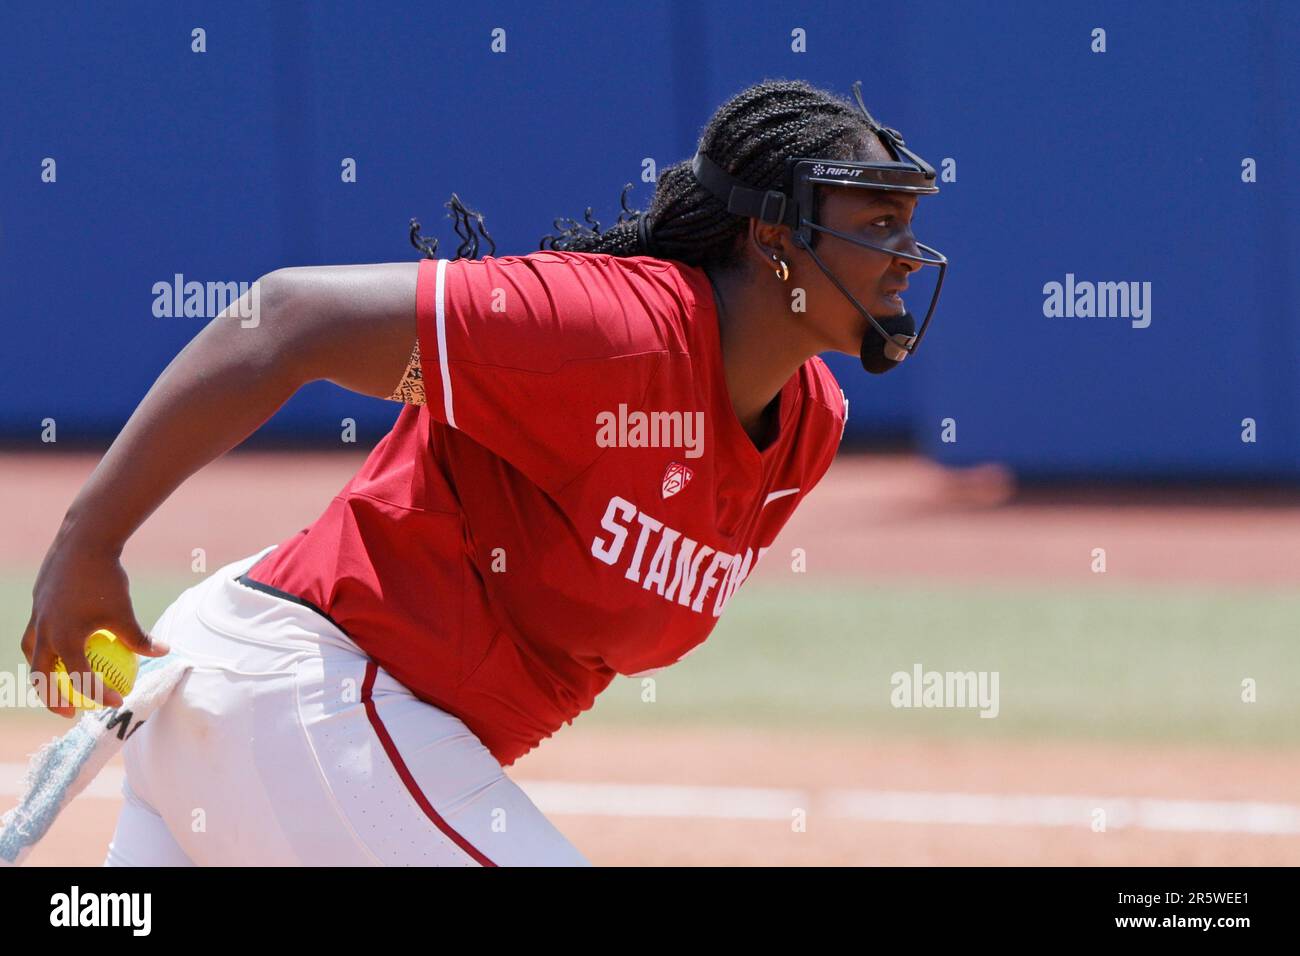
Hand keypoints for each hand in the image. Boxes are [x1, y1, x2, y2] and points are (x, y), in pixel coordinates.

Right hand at [21, 532, 170, 717]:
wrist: (82, 544)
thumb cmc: (105, 580)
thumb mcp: (124, 612)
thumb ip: (139, 637)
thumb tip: (163, 652)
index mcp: (66, 639)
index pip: (80, 678)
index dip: (98, 694)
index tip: (116, 702)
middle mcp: (45, 633)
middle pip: (42, 676)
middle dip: (53, 699)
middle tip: (71, 713)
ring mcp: (36, 619)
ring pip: (32, 656)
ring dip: (41, 675)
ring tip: (55, 685)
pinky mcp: (36, 605)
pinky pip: (33, 635)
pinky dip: (41, 648)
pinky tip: (55, 649)